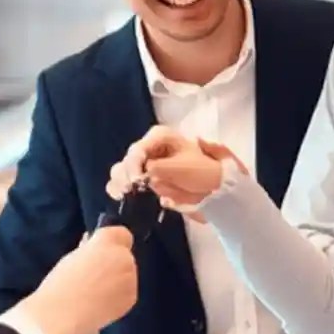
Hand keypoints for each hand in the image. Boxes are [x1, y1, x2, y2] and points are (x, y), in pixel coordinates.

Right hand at [18, 226, 136, 333]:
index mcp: (108, 243)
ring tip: (97, 291)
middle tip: (95, 273)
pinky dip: (118, 295)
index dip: (111, 241)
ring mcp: (131, 279)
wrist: (60, 314)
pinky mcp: (131, 298)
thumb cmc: (60, 283)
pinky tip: (101, 302)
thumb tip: (92, 244)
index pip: (122, 233)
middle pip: (125, 255)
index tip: (100, 249)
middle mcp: (124, 258)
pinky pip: (128, 291)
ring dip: (118, 278)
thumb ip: (89, 248)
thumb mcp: (73, 257)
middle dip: (114, 261)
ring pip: (128, 273)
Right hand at [107, 125, 239, 211]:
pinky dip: (119, 187)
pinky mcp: (145, 180)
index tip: (137, 180)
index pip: (139, 149)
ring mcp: (145, 165)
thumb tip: (144, 174)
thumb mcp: (182, 168)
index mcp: (160, 137)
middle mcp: (150, 148)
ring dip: (120, 181)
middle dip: (126, 174)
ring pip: (123, 170)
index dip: (135, 164)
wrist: (214, 189)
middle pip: (128, 159)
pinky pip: (126, 182)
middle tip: (129, 189)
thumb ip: (160, 168)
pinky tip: (119, 195)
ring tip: (123, 193)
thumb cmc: (202, 172)